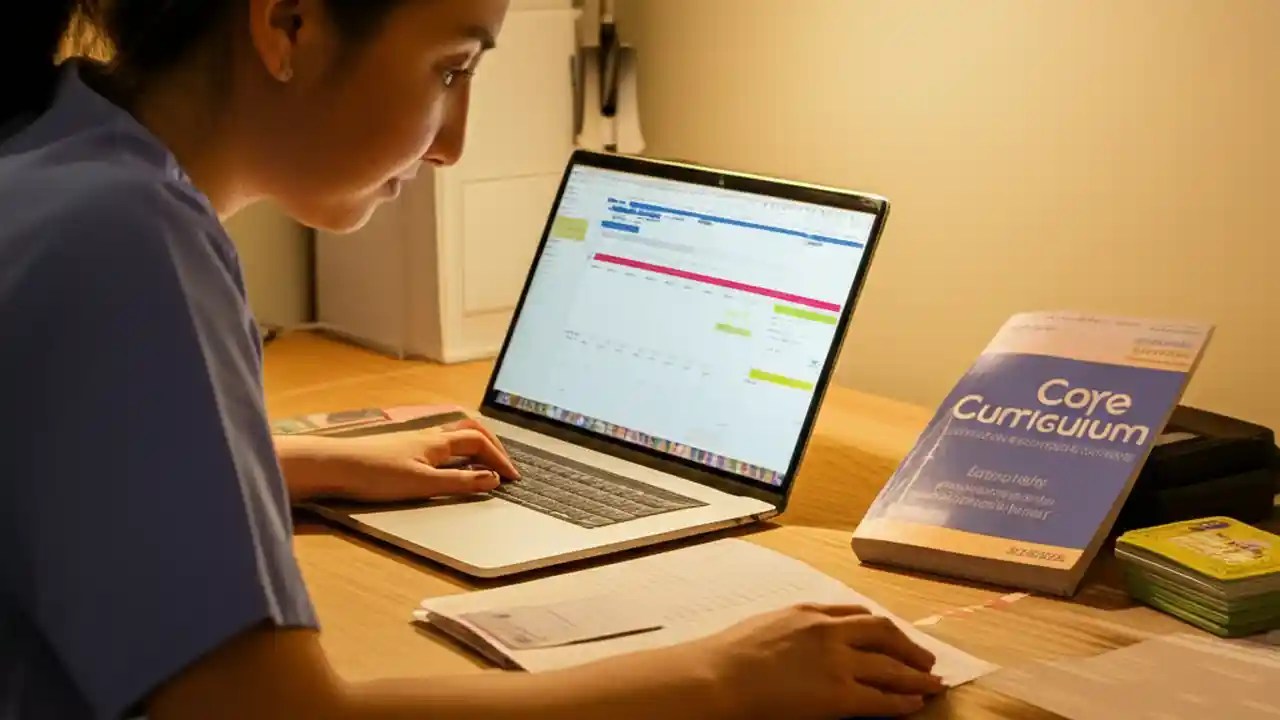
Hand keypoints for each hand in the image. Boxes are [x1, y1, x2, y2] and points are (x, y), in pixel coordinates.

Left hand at [276, 418, 520, 502]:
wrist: (334, 466)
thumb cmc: (375, 474)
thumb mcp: (423, 484)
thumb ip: (459, 483)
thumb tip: (492, 479)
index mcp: (438, 441)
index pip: (480, 443)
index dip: (499, 459)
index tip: (512, 478)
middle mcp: (429, 436)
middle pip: (471, 431)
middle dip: (493, 446)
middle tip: (505, 466)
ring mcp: (415, 441)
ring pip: (455, 435)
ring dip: (475, 445)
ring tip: (485, 463)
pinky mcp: (402, 449)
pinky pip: (441, 443)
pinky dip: (457, 452)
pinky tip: (451, 466)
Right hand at [690, 603, 944, 718]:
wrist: (721, 677)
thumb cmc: (731, 655)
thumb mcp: (767, 624)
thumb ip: (793, 627)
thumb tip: (803, 638)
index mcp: (810, 611)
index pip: (855, 614)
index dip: (879, 627)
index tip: (890, 636)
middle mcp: (830, 631)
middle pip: (883, 632)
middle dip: (907, 645)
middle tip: (924, 658)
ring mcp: (837, 662)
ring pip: (890, 666)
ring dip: (916, 674)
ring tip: (934, 682)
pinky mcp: (839, 695)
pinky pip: (881, 698)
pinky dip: (903, 700)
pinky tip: (916, 703)